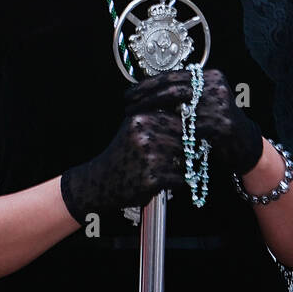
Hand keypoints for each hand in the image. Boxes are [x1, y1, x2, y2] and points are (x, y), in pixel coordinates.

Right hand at [60, 110, 186, 225]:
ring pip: (184, 158)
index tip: (191, 135)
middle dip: (188, 147)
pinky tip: (166, 180)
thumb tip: (187, 110)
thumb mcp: (132, 127)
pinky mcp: (152, 179)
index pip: (177, 118)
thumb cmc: (122, 153)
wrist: (102, 180)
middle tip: (185, 154)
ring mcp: (149, 157)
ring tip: (172, 167)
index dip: (188, 128)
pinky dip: (177, 181)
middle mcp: (144, 135)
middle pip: (184, 138)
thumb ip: (155, 116)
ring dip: (183, 165)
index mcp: (140, 119)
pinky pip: (180, 178)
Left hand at [124, 66, 262, 176]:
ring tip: (134, 116)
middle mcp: (216, 85)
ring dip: (152, 111)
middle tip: (127, 103)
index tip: (130, 92)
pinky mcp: (221, 125)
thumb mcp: (203, 103)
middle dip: (146, 95)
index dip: (149, 84)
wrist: (245, 146)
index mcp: (210, 76)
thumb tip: (148, 88)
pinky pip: (188, 126)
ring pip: (177, 105)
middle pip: (173, 87)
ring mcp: (220, 104)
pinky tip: (152, 132)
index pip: (173, 76)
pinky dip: (167, 129)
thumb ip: (183, 94)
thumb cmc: (217, 125)